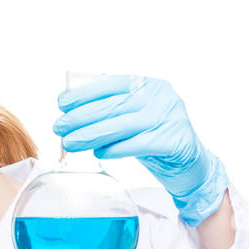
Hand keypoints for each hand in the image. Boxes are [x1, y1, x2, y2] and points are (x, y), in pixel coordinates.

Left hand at [53, 75, 228, 224]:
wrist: (190, 164)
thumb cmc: (153, 138)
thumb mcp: (133, 119)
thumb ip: (110, 112)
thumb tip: (71, 114)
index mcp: (149, 84)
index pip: (112, 83)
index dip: (85, 93)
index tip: (62, 104)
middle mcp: (161, 96)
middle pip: (114, 105)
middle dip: (81, 117)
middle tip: (59, 127)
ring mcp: (170, 117)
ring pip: (122, 125)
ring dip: (91, 134)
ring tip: (70, 142)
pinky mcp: (175, 140)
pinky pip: (138, 144)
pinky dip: (115, 149)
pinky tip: (98, 153)